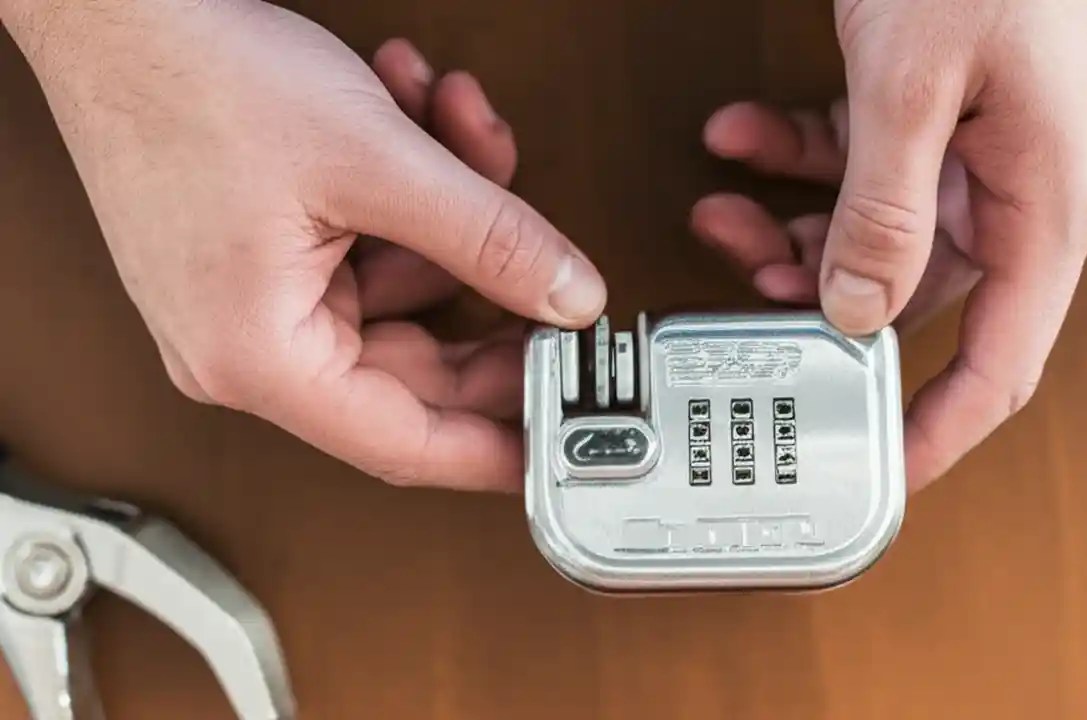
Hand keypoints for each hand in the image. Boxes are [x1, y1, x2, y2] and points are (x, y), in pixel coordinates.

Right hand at [2, 1, 606, 490]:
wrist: (113, 9)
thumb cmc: (190, 79)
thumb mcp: (376, 164)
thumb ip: (490, 239)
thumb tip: (568, 295)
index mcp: (258, 358)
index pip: (406, 442)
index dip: (498, 448)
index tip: (560, 441)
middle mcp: (249, 347)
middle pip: (417, 360)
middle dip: (488, 283)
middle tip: (550, 261)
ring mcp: (257, 301)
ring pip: (404, 285)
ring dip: (450, 208)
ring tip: (454, 123)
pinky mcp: (266, 256)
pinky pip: (370, 247)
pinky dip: (408, 189)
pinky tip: (413, 113)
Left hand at [693, 0, 1086, 491]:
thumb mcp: (920, 85)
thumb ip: (886, 209)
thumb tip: (856, 307)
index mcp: (1044, 205)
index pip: (1000, 361)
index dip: (937, 431)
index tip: (881, 477)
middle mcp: (1013, 190)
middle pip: (911, 298)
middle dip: (815, 303)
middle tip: (740, 302)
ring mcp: (971, 151)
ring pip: (871, 234)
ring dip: (790, 228)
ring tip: (721, 208)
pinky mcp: (932, 115)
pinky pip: (858, 166)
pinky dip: (795, 157)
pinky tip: (740, 138)